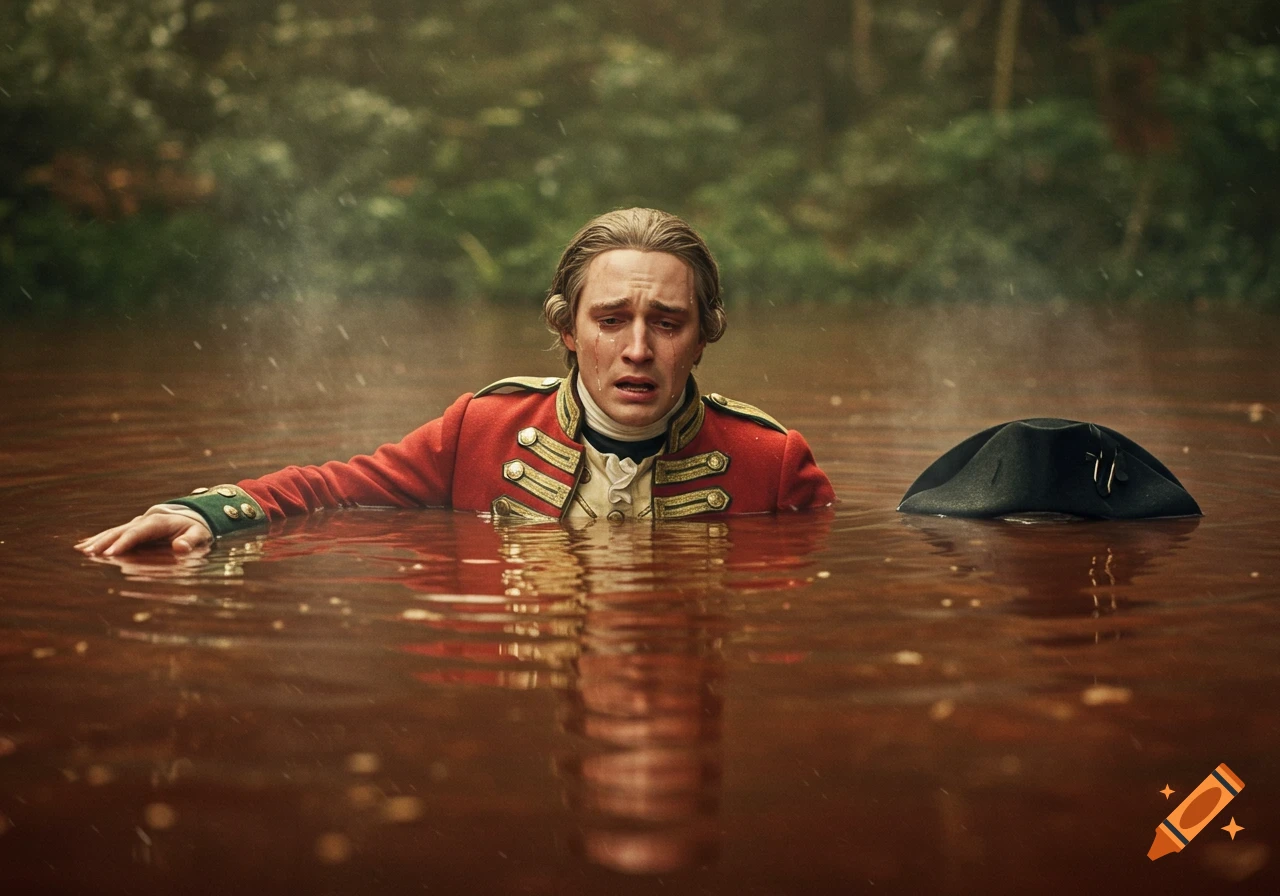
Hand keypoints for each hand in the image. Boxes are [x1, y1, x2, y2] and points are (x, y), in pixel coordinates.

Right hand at [76, 509, 212, 555]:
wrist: (192, 517)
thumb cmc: (195, 528)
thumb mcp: (199, 534)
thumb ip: (191, 541)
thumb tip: (180, 547)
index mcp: (157, 522)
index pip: (137, 532)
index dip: (124, 542)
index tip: (110, 553)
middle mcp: (143, 521)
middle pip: (120, 531)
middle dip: (104, 542)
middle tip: (88, 553)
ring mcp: (136, 524)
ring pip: (113, 532)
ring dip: (97, 541)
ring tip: (81, 550)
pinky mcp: (132, 530)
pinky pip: (113, 534)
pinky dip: (98, 539)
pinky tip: (83, 545)